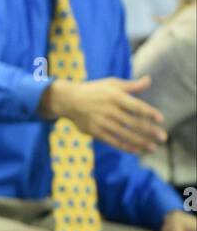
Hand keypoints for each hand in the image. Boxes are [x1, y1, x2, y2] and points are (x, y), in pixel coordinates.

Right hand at [45, 76, 166, 153]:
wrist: (68, 100)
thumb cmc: (94, 90)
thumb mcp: (111, 84)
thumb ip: (131, 85)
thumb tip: (149, 80)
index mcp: (114, 96)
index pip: (136, 105)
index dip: (149, 112)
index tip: (161, 119)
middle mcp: (109, 109)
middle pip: (132, 122)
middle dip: (149, 131)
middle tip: (162, 137)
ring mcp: (101, 121)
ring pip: (124, 134)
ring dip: (140, 142)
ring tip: (153, 147)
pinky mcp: (95, 131)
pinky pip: (112, 141)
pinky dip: (125, 146)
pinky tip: (136, 150)